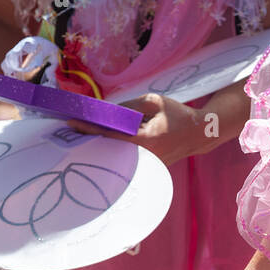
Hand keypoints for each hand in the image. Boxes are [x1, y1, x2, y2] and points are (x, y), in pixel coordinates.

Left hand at [67, 93, 203, 164]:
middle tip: (70, 130)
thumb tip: (110, 112)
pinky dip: (114, 150)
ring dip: (101, 145)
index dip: (89, 128)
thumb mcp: (155, 102)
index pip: (110, 134)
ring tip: (83, 135)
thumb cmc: (178, 115)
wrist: (199, 133)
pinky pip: (126, 158)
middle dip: (90, 138)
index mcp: (145, 139)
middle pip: (109, 149)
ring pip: (117, 155)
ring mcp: (146, 165)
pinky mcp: (148, 167)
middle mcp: (144, 156)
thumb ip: (131, 107)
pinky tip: (104, 142)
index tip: (71, 123)